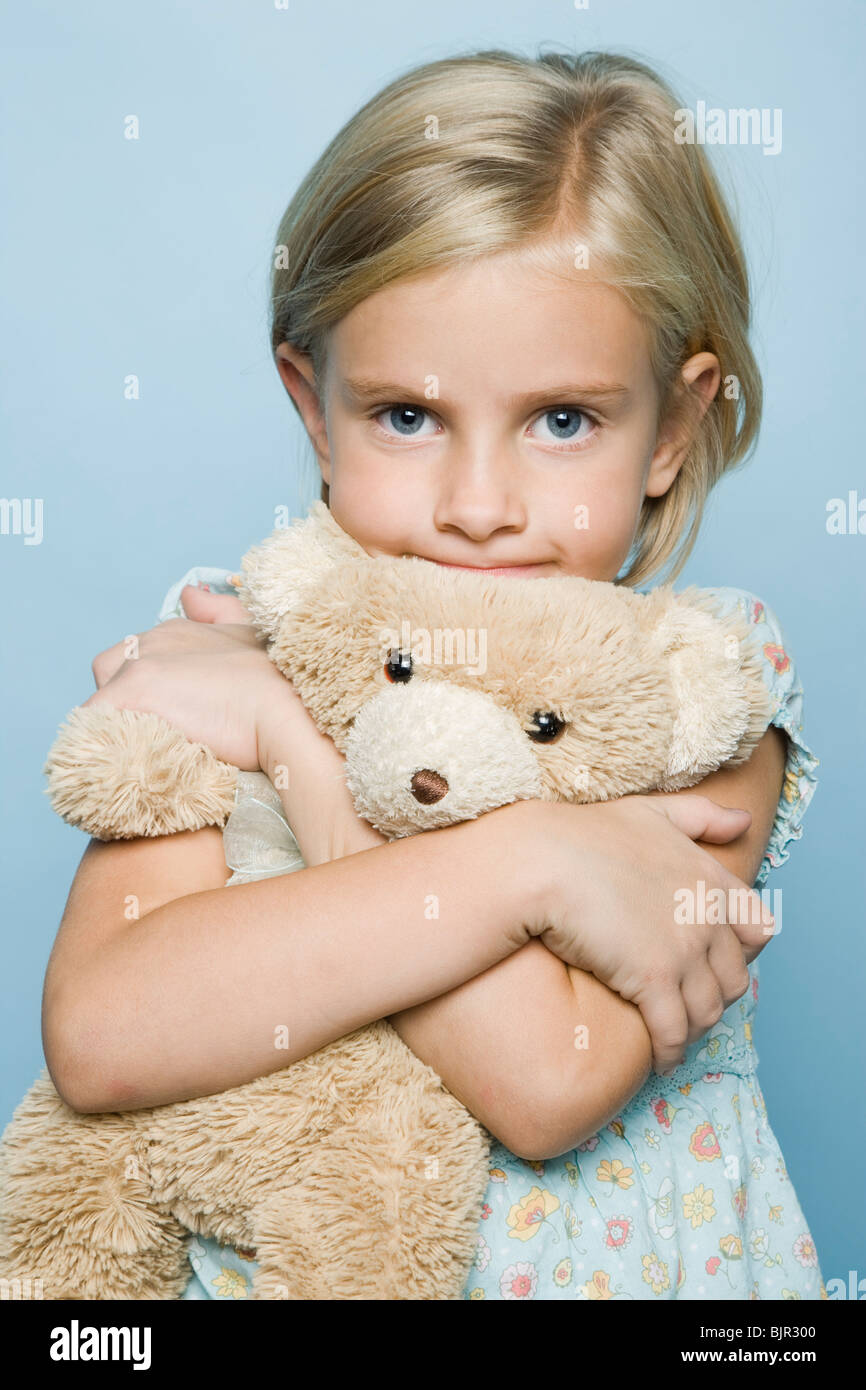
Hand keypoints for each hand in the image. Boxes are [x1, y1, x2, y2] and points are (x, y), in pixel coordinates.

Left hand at [84, 585, 296, 770]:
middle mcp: (153, 641)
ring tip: (145, 756)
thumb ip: (220, 614)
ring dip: (115, 729)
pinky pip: (93, 727)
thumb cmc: (284, 684)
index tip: (175, 716)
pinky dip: (102, 749)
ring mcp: (140, 665)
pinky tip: (126, 769)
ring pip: (100, 704)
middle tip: (159, 734)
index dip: (150, 692)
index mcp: (176, 631)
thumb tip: (190, 595)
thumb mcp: (251, 637)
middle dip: (125, 704)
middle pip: (109, 675)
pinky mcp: (134, 693)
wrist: (294, 709)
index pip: (134, 659)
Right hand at [522, 793, 774, 1074]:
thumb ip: (702, 817)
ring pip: (708, 1010)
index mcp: (709, 879)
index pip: (758, 929)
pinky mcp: (654, 981)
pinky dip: (671, 1052)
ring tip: (675, 1036)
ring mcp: (684, 951)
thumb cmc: (587, 833)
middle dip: (715, 997)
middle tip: (690, 1007)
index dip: (742, 952)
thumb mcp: (652, 812)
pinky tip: (660, 1059)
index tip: (718, 963)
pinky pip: (674, 1031)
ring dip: (694, 1029)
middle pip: (734, 978)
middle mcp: (707, 917)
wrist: (543, 860)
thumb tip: (744, 821)